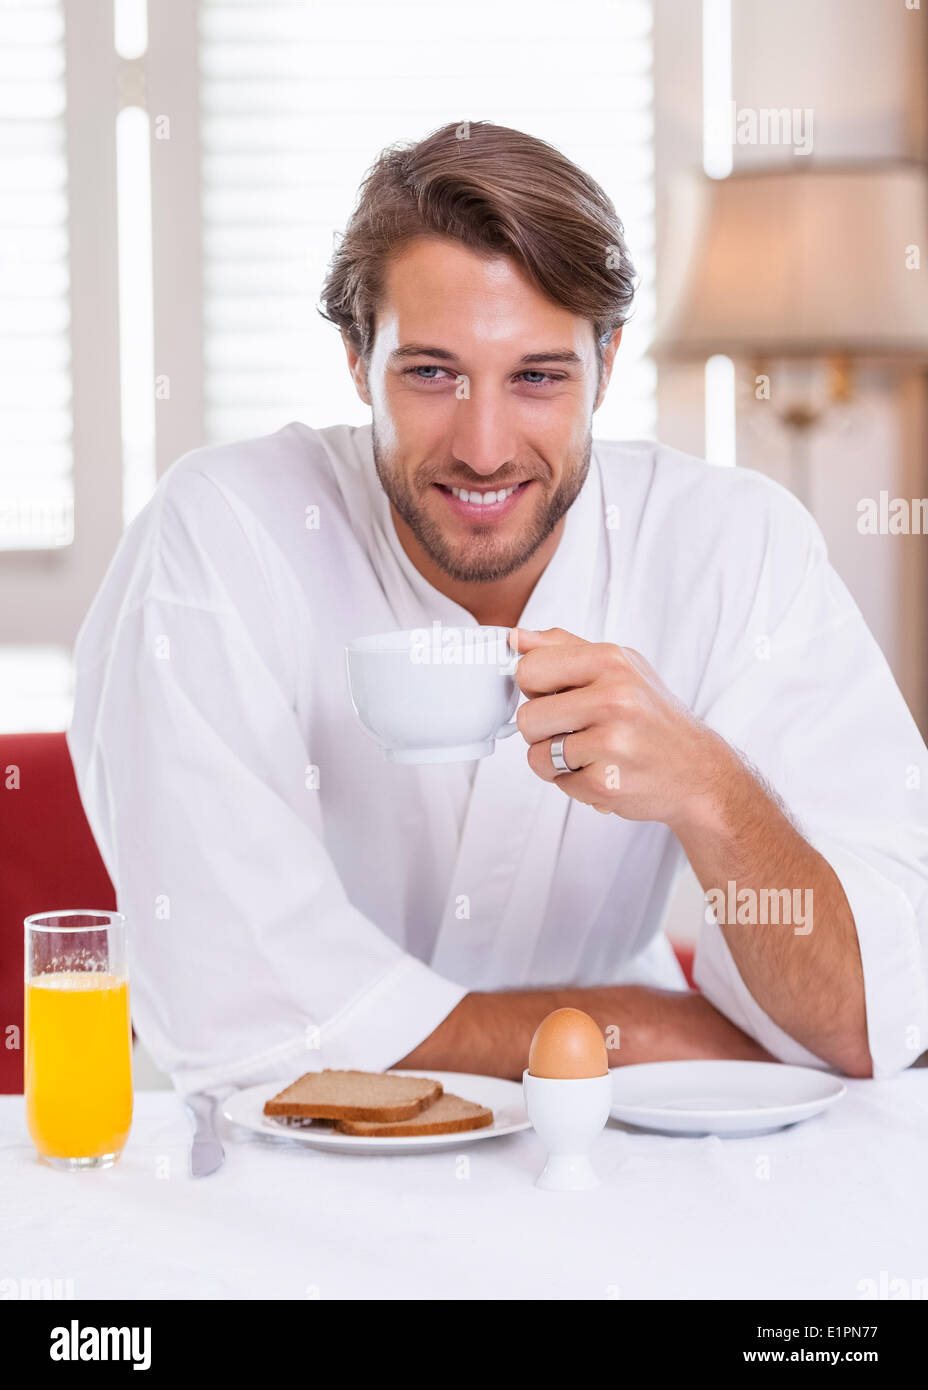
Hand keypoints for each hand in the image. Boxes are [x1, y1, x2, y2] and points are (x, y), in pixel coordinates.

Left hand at [511, 626, 733, 828]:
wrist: (699, 771)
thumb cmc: (653, 716)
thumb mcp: (619, 666)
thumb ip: (564, 648)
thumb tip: (516, 637)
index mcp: (611, 661)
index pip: (529, 668)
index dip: (533, 687)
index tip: (552, 695)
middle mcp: (614, 698)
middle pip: (527, 717)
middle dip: (542, 730)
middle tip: (574, 730)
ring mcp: (611, 742)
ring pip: (537, 754)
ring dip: (555, 760)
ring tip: (590, 752)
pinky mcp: (606, 782)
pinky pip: (558, 782)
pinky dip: (575, 782)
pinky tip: (604, 771)